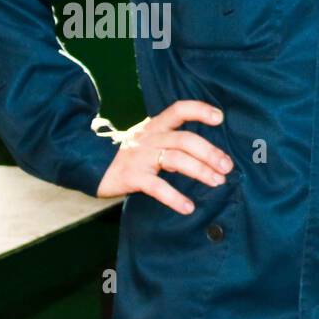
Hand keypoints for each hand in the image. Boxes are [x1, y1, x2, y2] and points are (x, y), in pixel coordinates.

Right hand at [96, 101, 233, 213]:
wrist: (91, 167)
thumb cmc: (131, 156)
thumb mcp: (150, 140)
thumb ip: (173, 141)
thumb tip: (212, 153)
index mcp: (155, 126)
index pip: (178, 110)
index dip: (199, 110)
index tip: (220, 118)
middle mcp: (148, 137)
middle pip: (184, 139)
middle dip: (209, 152)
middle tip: (227, 167)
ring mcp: (139, 156)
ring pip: (175, 159)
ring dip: (200, 171)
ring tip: (217, 182)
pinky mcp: (131, 176)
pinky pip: (156, 186)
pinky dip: (174, 198)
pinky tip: (188, 208)